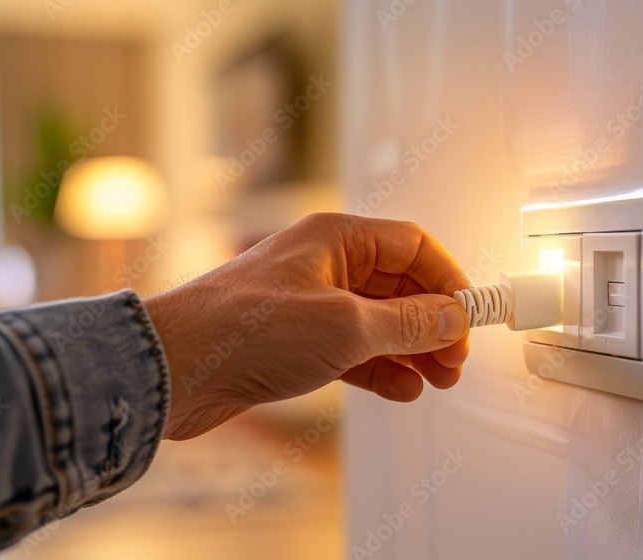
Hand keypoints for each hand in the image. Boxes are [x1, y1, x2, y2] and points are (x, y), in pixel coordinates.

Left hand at [144, 213, 470, 439]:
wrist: (172, 369)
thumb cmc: (241, 330)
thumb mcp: (345, 326)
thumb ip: (408, 323)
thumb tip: (451, 318)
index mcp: (336, 238)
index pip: (413, 245)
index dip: (448, 280)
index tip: (471, 316)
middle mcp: (323, 265)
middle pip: (399, 285)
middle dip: (433, 323)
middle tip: (454, 359)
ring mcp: (308, 304)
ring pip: (378, 321)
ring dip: (412, 350)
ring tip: (435, 379)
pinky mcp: (295, 342)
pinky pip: (353, 349)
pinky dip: (381, 368)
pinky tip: (401, 388)